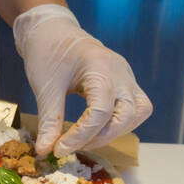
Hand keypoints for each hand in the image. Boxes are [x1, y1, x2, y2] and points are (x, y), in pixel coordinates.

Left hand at [13, 4, 151, 157]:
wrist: (54, 32)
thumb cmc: (48, 54)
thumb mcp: (45, 88)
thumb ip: (49, 121)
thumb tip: (45, 151)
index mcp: (99, 67)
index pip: (100, 111)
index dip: (80, 136)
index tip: (58, 149)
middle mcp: (120, 72)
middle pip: (127, 115)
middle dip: (101, 137)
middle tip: (72, 145)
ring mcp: (126, 77)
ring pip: (138, 112)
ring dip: (115, 132)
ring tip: (86, 138)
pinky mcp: (126, 83)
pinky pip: (136, 108)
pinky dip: (120, 123)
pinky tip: (96, 129)